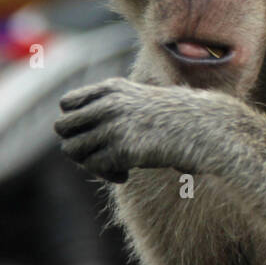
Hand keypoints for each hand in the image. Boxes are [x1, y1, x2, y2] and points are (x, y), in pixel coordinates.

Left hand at [55, 77, 205, 182]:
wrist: (203, 129)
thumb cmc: (176, 119)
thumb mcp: (139, 102)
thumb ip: (110, 110)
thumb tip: (74, 136)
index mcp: (111, 89)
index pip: (67, 104)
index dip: (76, 123)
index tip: (95, 134)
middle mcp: (107, 104)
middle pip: (62, 128)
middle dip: (77, 145)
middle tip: (100, 155)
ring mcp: (113, 126)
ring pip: (72, 151)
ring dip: (89, 163)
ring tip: (113, 167)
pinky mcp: (121, 150)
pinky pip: (95, 167)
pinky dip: (108, 175)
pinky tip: (126, 175)